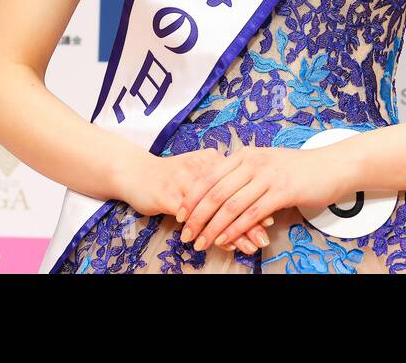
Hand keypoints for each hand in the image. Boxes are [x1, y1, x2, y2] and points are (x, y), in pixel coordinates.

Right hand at [115, 145, 274, 253]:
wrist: (134, 172)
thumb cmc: (169, 176)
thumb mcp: (197, 173)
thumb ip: (219, 184)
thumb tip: (248, 201)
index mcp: (210, 160)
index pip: (239, 183)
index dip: (255, 201)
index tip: (271, 218)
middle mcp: (200, 167)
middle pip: (231, 196)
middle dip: (249, 219)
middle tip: (263, 237)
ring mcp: (185, 180)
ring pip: (215, 209)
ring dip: (233, 230)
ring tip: (248, 246)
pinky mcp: (169, 195)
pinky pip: (194, 218)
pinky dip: (209, 232)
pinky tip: (219, 244)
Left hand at [178, 144, 343, 253]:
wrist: (331, 166)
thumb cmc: (298, 169)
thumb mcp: (266, 164)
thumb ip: (244, 175)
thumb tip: (220, 193)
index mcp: (244, 155)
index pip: (209, 175)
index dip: (191, 196)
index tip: (179, 215)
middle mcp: (252, 162)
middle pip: (215, 191)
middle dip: (196, 215)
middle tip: (185, 234)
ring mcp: (267, 176)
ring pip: (231, 205)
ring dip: (212, 227)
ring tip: (201, 242)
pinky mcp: (282, 191)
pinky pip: (252, 214)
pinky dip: (236, 229)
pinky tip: (226, 240)